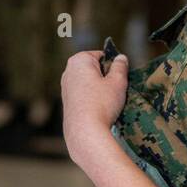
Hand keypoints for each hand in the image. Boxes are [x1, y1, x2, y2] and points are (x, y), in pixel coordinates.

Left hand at [62, 50, 128, 168]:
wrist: (85, 131)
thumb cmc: (102, 104)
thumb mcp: (118, 82)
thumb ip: (120, 67)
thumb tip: (121, 58)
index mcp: (79, 60)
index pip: (102, 55)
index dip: (114, 66)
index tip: (119, 79)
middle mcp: (68, 71)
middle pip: (94, 68)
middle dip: (106, 77)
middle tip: (115, 90)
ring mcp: (65, 87)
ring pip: (89, 82)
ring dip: (100, 89)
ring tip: (107, 102)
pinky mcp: (66, 102)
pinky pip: (84, 94)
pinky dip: (92, 98)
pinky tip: (99, 109)